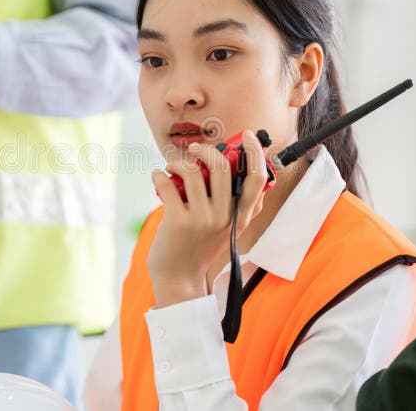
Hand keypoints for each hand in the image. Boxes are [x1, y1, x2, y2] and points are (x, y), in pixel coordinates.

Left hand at [148, 130, 270, 307]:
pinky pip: (167, 184)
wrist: (180, 278)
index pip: (257, 178)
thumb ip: (240, 204)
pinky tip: (158, 177)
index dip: (256, 152)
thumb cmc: (201, 247)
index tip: (249, 135)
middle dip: (206, 150)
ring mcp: (201, 220)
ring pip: (191, 171)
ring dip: (177, 162)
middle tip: (195, 150)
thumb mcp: (230, 229)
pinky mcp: (178, 222)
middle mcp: (225, 217)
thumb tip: (249, 172)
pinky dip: (159, 175)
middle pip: (222, 166)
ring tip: (171, 168)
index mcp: (241, 216)